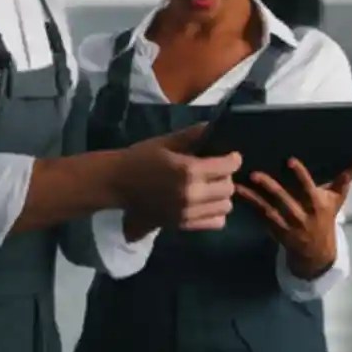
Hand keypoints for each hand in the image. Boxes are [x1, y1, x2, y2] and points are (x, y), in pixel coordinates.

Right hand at [113, 123, 242, 234]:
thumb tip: (214, 127)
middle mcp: (191, 194)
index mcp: (189, 170)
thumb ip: (193, 135)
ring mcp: (187, 212)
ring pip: (225, 207)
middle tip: (217, 171)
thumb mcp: (167, 142)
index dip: (233, 159)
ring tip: (211, 188)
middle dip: (226, 177)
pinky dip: (215, 213)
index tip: (230, 156)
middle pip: (228, 188)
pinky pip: (214, 223)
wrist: (118, 183)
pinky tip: (205, 203)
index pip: (227, 167)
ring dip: (221, 196)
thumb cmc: (141, 158)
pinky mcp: (182, 225)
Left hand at [236, 159, 351, 279]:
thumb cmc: (326, 219)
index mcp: (318, 205)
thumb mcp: (337, 201)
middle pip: (285, 199)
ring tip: (238, 186)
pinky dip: (251, 206)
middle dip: (270, 187)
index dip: (300, 174)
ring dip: (254, 197)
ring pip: (269, 210)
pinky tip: (240, 195)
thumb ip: (344, 182)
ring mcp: (288, 225)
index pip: (308, 187)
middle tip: (255, 174)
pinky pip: (262, 218)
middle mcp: (303, 216)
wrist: (317, 253)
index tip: (290, 161)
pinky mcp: (276, 231)